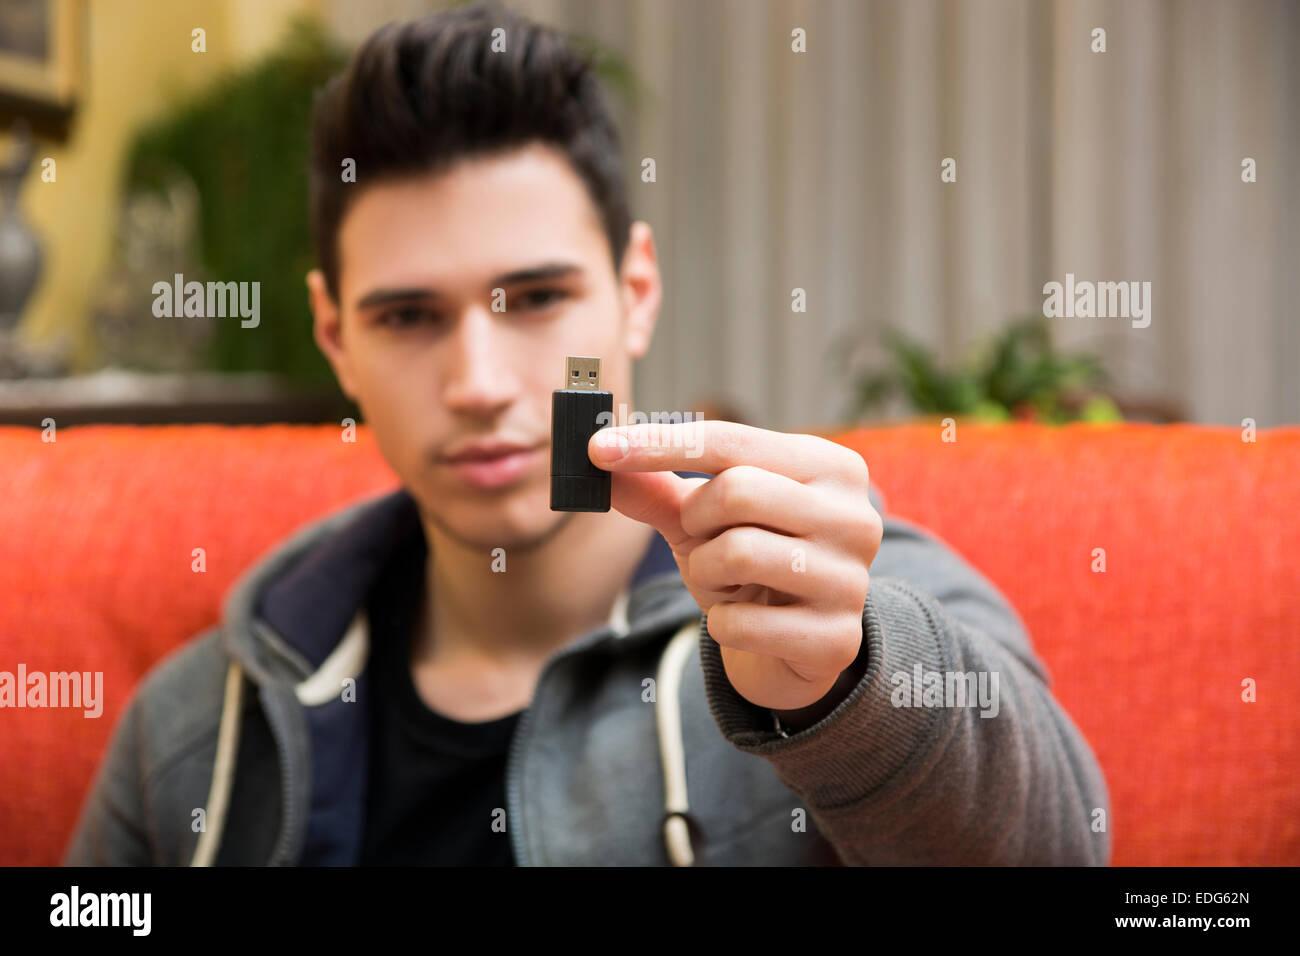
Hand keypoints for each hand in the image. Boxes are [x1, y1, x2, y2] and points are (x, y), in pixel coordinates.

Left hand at [589, 420, 882, 712]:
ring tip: (726, 582)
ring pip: (738, 553)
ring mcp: (850, 579)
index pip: (731, 440)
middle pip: (736, 490)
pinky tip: (742, 622)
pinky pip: (740, 622)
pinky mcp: (836, 639)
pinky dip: (720, 623)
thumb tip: (598, 455)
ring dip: (706, 571)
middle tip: (704, 540)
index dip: (658, 443)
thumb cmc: (752, 565)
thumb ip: (656, 488)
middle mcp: (854, 516)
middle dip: (697, 520)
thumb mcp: (703, 520)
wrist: (796, 647)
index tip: (597, 448)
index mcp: (830, 467)